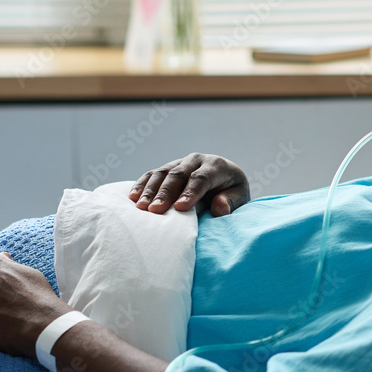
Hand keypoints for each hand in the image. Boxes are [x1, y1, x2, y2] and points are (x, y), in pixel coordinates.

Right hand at [129, 153, 249, 216]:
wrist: (224, 180)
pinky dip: (142, 185)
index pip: (201, 178)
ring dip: (150, 190)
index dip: (190, 192)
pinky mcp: (168, 169)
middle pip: (178, 175)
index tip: (180, 208)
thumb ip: (231, 202)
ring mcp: (180, 163)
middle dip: (166, 193)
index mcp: (216, 166)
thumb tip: (220, 208)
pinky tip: (133, 197)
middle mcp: (196, 160)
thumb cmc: (232, 193)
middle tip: (155, 210)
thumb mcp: (239, 197)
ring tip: (140, 206)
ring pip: (162, 173)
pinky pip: (152, 174)